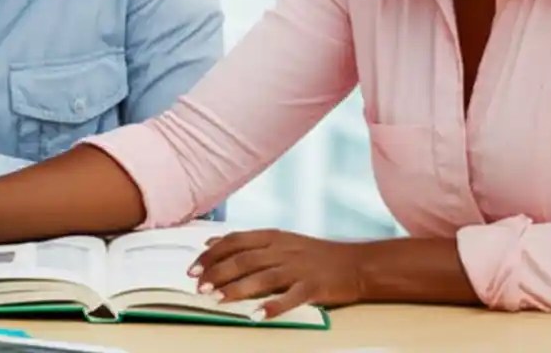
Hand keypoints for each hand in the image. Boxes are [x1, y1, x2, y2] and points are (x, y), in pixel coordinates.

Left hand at [191, 229, 362, 318]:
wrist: (357, 264)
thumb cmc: (315, 254)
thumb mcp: (280, 240)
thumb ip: (247, 242)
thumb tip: (210, 242)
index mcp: (273, 236)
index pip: (235, 241)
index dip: (211, 254)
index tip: (193, 268)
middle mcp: (284, 250)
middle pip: (244, 259)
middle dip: (218, 272)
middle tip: (199, 287)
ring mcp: (299, 268)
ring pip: (262, 277)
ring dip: (237, 288)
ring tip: (217, 299)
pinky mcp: (314, 287)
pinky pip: (291, 297)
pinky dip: (272, 306)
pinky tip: (256, 315)